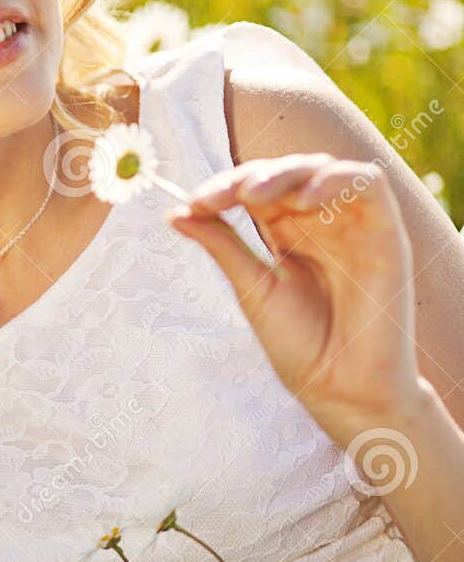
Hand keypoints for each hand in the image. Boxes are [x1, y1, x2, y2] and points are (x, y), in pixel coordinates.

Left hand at [168, 153, 421, 446]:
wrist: (340, 391)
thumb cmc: (301, 346)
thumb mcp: (253, 287)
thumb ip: (223, 245)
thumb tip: (175, 212)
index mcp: (289, 233)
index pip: (257, 189)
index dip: (225, 187)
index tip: (194, 204)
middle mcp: (321, 223)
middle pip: (286, 173)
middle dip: (248, 178)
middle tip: (218, 197)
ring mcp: (353, 226)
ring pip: (323, 170)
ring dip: (286, 173)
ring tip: (253, 194)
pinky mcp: (386, 234)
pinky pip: (370, 184)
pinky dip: (336, 180)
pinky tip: (304, 198)